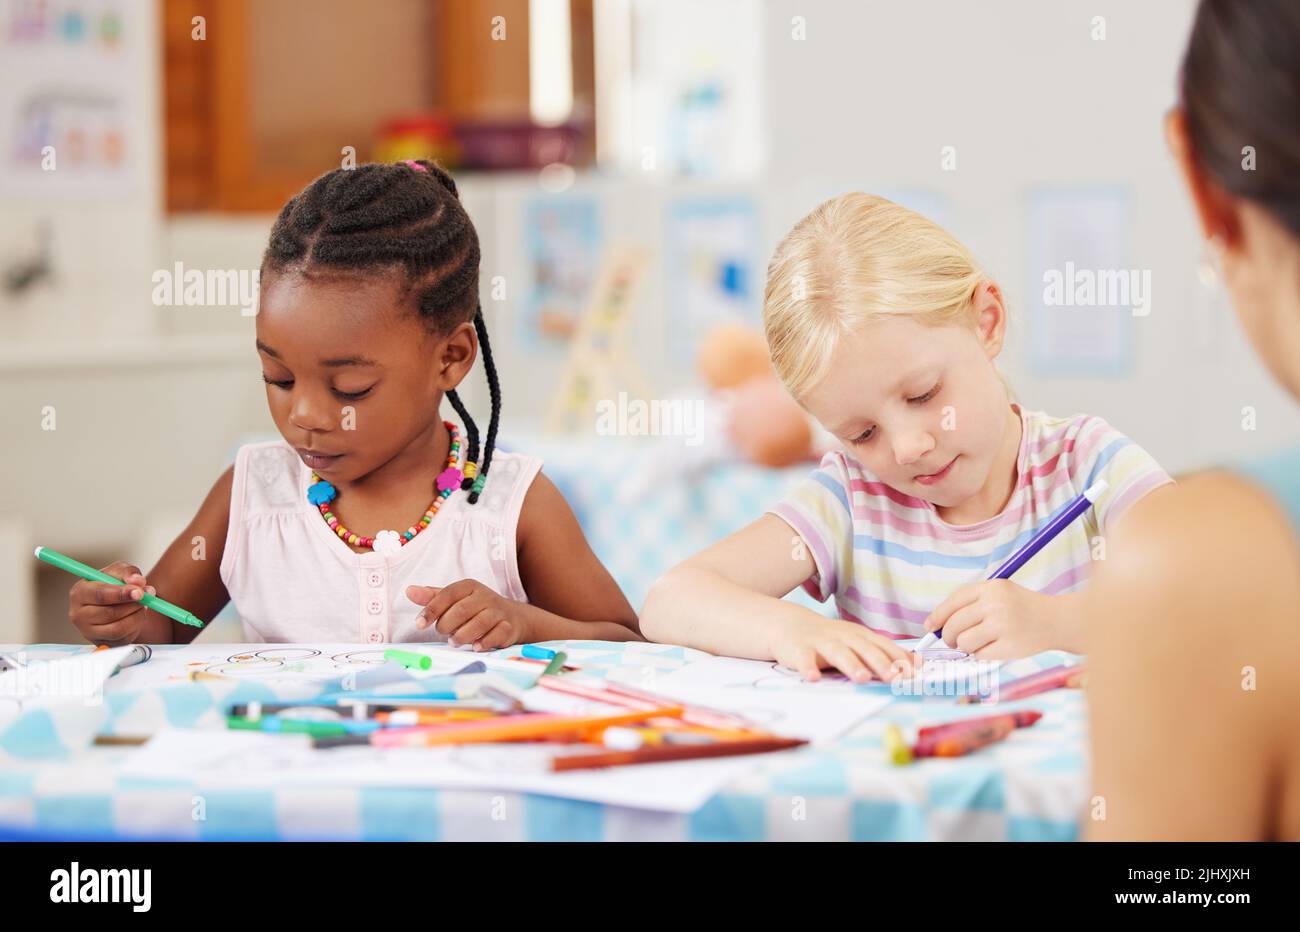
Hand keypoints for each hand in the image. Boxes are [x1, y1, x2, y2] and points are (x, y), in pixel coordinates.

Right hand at [68, 561, 155, 645]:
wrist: (112, 603)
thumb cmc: (112, 584)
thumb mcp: (119, 572)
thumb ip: (128, 572)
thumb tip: (138, 581)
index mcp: (79, 592)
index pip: (100, 595)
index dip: (121, 594)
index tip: (140, 592)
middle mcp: (78, 614)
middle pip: (109, 613)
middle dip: (133, 605)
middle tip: (146, 597)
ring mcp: (87, 632)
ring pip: (117, 628)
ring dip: (136, 616)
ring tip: (141, 606)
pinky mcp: (100, 643)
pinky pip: (122, 638)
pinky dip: (135, 626)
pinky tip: (135, 616)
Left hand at [406, 579, 530, 649]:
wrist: (512, 617)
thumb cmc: (476, 608)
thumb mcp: (455, 599)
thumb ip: (432, 597)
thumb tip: (409, 591)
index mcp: (469, 586)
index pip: (447, 594)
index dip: (431, 609)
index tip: (419, 624)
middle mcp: (484, 596)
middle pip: (461, 610)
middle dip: (447, 625)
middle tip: (444, 633)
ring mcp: (498, 612)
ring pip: (479, 623)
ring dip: (462, 636)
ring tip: (455, 641)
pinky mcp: (508, 627)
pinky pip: (496, 634)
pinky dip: (484, 642)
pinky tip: (475, 647)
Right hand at [769, 615, 916, 682]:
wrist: (788, 625)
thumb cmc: (830, 639)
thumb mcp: (858, 642)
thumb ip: (885, 653)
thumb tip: (918, 664)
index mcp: (860, 636)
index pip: (883, 646)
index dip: (899, 659)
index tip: (916, 673)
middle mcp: (843, 637)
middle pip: (864, 649)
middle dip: (880, 663)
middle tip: (895, 678)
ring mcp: (821, 642)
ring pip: (838, 653)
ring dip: (851, 664)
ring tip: (862, 678)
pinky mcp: (799, 650)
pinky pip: (804, 660)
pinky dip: (808, 668)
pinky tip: (813, 678)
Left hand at [923, 579, 1064, 658]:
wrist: (1056, 620)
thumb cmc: (1021, 607)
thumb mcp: (998, 593)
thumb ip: (970, 604)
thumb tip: (937, 625)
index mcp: (990, 588)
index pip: (952, 603)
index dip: (937, 617)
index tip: (930, 627)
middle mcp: (995, 605)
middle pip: (953, 625)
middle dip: (949, 637)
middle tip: (953, 641)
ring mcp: (1002, 626)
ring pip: (964, 643)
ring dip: (966, 646)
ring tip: (979, 642)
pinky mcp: (1009, 647)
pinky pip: (979, 656)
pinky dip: (982, 654)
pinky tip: (994, 647)